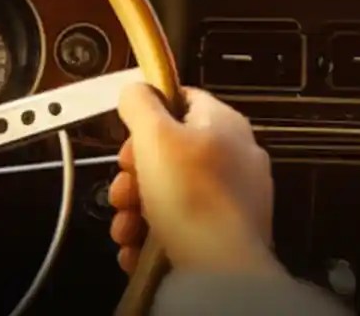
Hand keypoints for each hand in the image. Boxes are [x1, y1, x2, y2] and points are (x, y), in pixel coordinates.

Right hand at [109, 84, 281, 276]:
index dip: (147, 115)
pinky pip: (179, 223)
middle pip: (168, 150)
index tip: (128, 138)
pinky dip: (152, 235)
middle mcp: (235, 157)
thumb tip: (135, 89)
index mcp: (225, 125)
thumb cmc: (191, 197)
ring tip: (127, 226)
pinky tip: (138, 246)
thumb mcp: (154, 135)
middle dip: (133, 173)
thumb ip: (140, 102)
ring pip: (168, 191)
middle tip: (124, 189)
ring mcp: (233, 199)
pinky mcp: (224, 234)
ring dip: (135, 208)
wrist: (219, 270)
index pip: (181, 98)